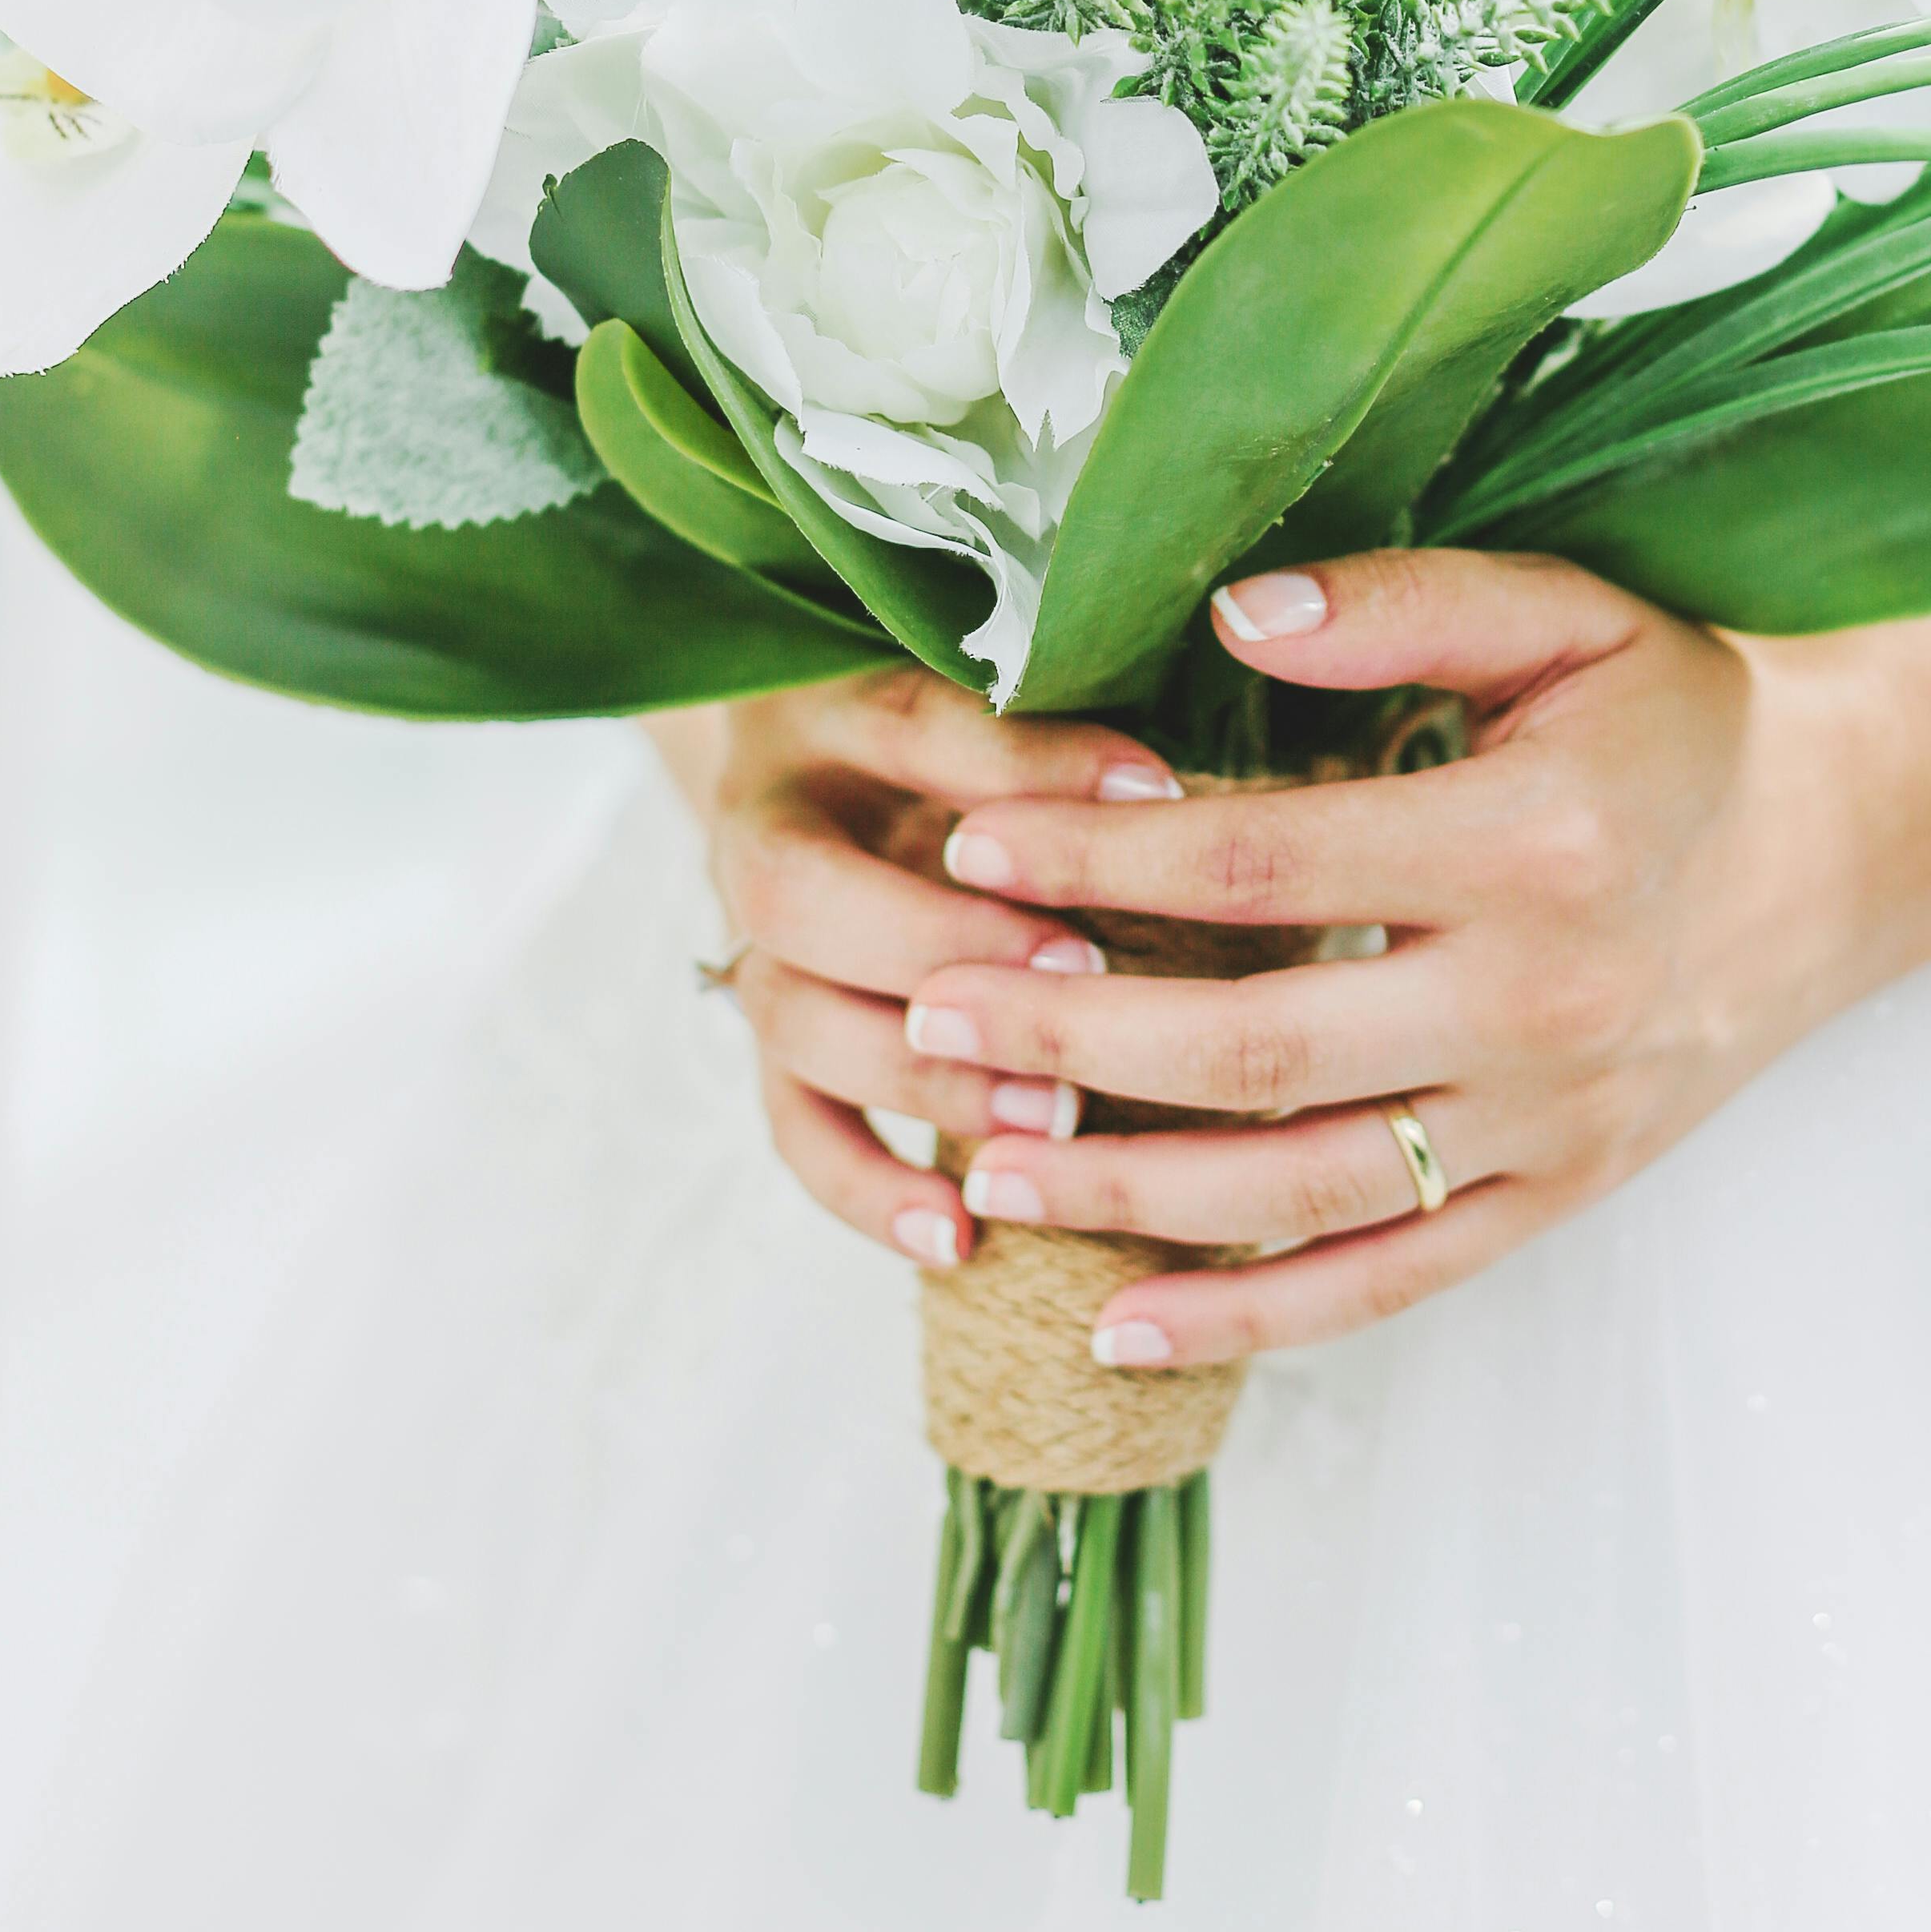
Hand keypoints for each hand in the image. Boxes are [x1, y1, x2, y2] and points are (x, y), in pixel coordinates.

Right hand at [684, 669, 1195, 1274]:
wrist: (842, 778)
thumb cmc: (970, 737)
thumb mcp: (1007, 695)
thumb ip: (1069, 733)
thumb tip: (1173, 797)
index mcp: (832, 716)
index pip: (913, 728)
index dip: (1028, 765)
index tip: (1158, 793)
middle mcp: (769, 829)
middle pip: (801, 893)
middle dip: (938, 941)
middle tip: (1079, 970)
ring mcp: (757, 948)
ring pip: (793, 1021)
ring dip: (921, 1073)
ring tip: (1052, 1109)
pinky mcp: (776, 1049)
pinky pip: (796, 1130)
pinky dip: (868, 1190)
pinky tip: (957, 1236)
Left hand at [906, 549, 1930, 1370]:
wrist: (1837, 852)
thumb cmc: (1675, 720)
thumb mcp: (1565, 615)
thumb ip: (1397, 606)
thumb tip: (1227, 615)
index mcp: (1528, 841)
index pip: (1265, 861)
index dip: (1106, 856)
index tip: (974, 843)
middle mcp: (1538, 1001)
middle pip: (1256, 1045)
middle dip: (1071, 1037)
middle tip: (929, 1016)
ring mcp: (1547, 1123)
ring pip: (1298, 1188)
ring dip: (1124, 1189)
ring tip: (980, 1164)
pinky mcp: (1554, 1199)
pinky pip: (1381, 1282)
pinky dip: (1245, 1321)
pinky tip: (1112, 1323)